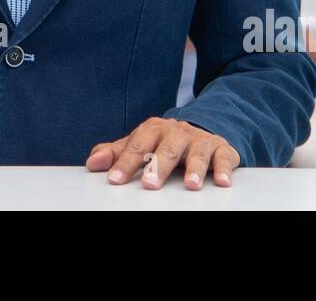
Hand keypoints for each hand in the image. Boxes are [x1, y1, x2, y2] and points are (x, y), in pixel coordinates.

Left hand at [86, 116, 239, 190]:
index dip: (125, 163)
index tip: (115, 180)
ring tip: (191, 185)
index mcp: (153, 129)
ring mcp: (199, 139)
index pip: (137, 146)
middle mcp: (176, 131)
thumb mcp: (140, 145)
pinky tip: (222, 182)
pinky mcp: (221, 148)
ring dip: (195, 169)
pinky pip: (223, 157)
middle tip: (150, 185)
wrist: (201, 131)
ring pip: (197, 153)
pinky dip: (223, 169)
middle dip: (158, 166)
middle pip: (166, 149)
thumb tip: (92, 163)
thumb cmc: (164, 143)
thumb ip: (116, 153)